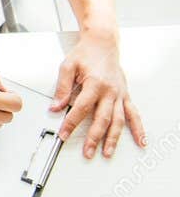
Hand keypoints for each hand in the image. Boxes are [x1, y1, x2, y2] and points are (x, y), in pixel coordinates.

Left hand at [51, 32, 146, 157]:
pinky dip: (138, 128)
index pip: (81, 108)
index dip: (71, 123)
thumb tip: (55, 107)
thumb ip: (62, 88)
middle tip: (87, 152)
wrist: (103, 43)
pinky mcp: (125, 95)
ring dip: (114, 138)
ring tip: (108, 152)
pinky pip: (134, 114)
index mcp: (95, 83)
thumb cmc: (86, 53)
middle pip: (102, 119)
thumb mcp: (67, 67)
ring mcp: (120, 94)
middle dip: (94, 138)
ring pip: (118, 120)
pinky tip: (141, 140)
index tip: (64, 134)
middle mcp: (110, 91)